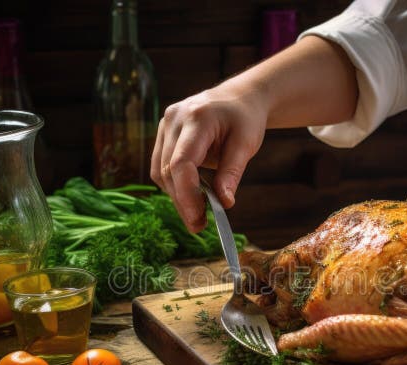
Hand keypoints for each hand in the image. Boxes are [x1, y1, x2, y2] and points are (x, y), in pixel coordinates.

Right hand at [151, 83, 268, 232]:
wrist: (239, 98)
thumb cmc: (245, 119)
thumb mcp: (246, 144)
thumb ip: (232, 173)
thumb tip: (225, 203)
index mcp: (197, 118)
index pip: (181, 162)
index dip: (186, 194)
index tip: (198, 219)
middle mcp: (174, 119)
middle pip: (167, 170)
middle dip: (182, 202)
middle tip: (199, 225)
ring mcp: (165, 124)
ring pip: (159, 171)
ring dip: (176, 195)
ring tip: (198, 211)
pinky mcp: (163, 134)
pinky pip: (160, 166)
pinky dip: (174, 184)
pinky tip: (191, 194)